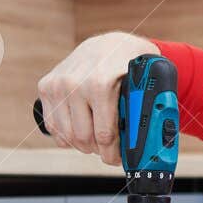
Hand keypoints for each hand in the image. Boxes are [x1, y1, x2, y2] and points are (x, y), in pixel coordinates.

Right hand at [36, 31, 158, 164]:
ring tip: (97, 142)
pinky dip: (66, 136)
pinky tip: (81, 131)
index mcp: (101, 83)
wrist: (107, 43)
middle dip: (100, 151)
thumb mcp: (149, 78)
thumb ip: (152, 101)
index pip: (104, 134)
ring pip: (67, 136)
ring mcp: (58, 85)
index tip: (119, 158)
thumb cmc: (131, 62)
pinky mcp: (46, 87)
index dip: (113, 153)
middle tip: (110, 151)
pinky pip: (52, 126)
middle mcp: (75, 84)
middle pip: (84, 139)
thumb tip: (156, 132)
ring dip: (84, 145)